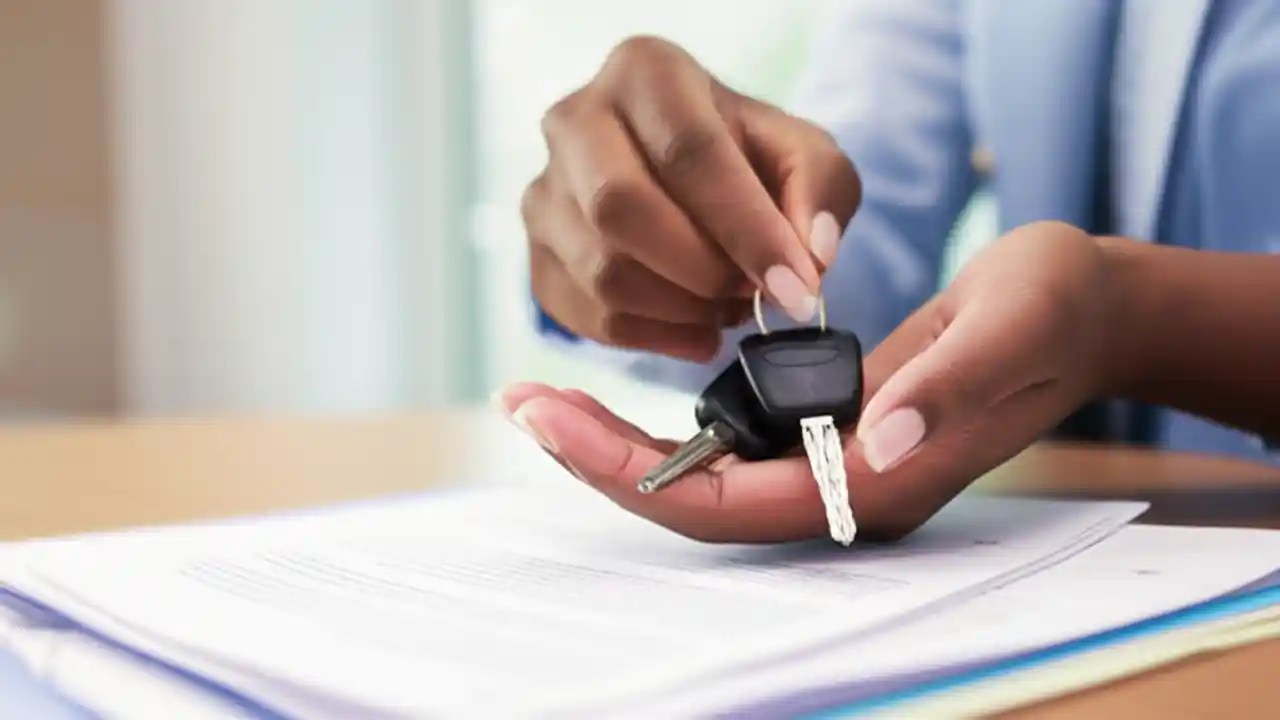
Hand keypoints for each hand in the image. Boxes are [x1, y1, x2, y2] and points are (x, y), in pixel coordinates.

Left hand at [501, 222, 1124, 541]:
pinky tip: (616, 406)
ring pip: (706, 481)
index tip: (558, 422)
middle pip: (701, 502)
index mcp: (883, 481)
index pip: (735, 502)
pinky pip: (729, 448)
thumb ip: (949, 389)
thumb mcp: (1011, 329)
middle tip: (525, 407)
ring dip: (622, 446)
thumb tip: (878, 440)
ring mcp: (833, 466)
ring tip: (546, 403)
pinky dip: (665, 429)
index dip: (638, 473)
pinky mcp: (826, 433)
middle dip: (605, 460)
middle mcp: (846, 490)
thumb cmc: (1051, 313)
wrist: (1076, 310)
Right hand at [522, 36, 860, 361]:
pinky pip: (587, 317)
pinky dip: (654, 338)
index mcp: (645, 73)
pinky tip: (695, 328)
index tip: (796, 286)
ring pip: (602, 272)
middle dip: (701, 270)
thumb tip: (809, 257)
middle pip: (620, 208)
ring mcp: (544, 193)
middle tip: (752, 294)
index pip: (687, 152)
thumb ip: (821, 191)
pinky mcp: (536, 256)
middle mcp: (575, 122)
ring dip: (682, 310)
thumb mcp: (802, 154)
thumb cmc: (744, 159)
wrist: (684, 181)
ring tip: (727, 306)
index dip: (747, 228)